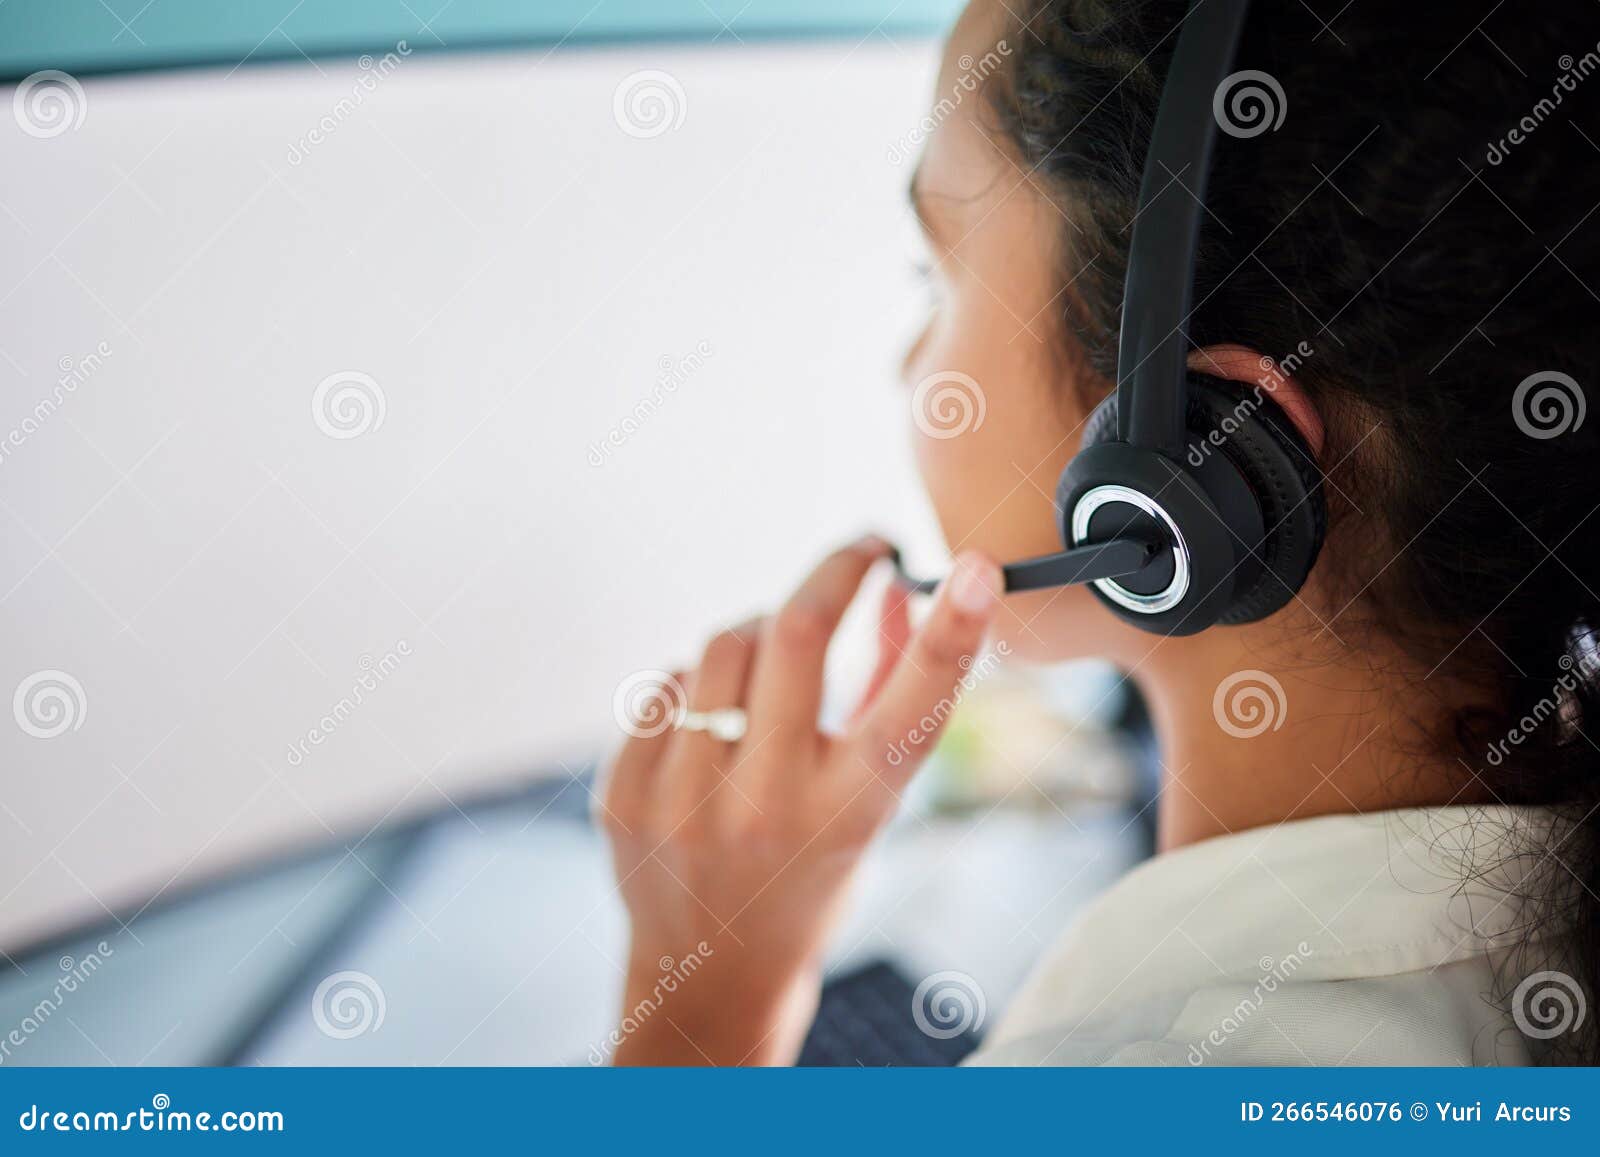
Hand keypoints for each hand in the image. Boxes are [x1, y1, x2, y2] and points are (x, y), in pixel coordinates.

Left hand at [598, 536, 1002, 1064]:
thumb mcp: (869, 800)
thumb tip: (898, 588)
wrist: (712, 975)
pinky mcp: (623, 799)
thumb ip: (891, 691)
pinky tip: (708, 736)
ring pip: (722, 646)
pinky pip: (664, 687)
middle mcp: (766, 809)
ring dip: (755, 638)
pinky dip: (694, 691)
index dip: (954, 631)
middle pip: (794, 635)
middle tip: (860, 552)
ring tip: (767, 685)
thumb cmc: (810, 871)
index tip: (976, 567)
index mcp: (847, 816)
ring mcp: (684, 805)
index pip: (912, 709)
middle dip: (834, 572)